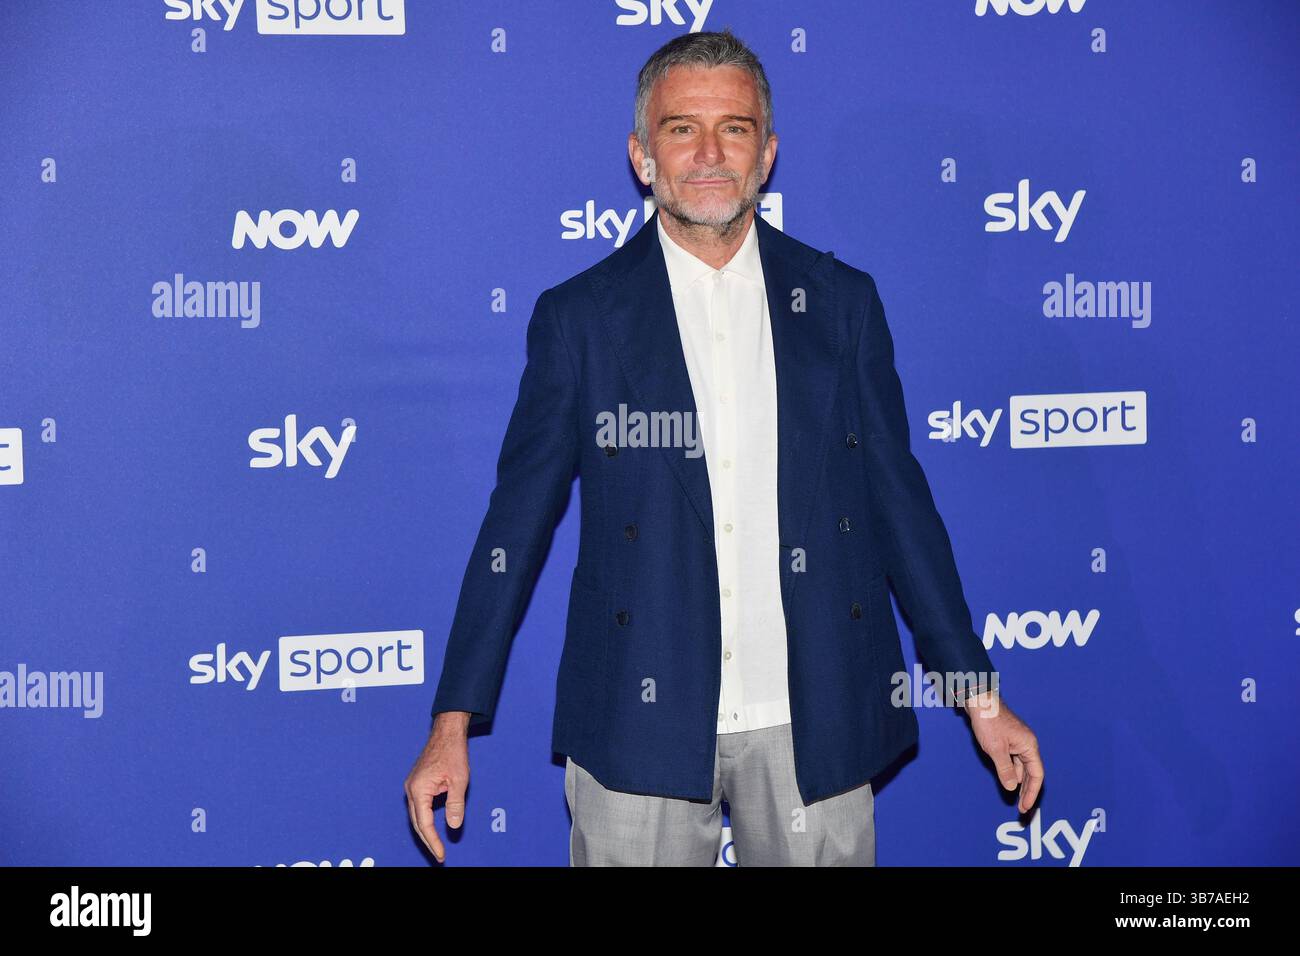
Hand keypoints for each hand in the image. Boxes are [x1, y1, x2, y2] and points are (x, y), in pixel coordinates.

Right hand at [404, 711, 470, 862]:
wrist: (446, 733)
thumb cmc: (452, 752)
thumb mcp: (459, 780)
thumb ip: (455, 804)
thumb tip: (453, 826)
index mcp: (419, 789)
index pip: (424, 823)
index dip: (433, 841)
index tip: (441, 854)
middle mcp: (411, 789)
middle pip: (417, 822)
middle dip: (428, 840)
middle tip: (439, 855)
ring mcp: (412, 786)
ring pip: (416, 815)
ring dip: (425, 830)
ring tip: (436, 845)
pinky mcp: (416, 783)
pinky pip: (418, 806)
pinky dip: (424, 819)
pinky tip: (432, 826)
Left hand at [963, 692, 1043, 813]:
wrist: (978, 700)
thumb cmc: (989, 721)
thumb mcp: (996, 749)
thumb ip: (1005, 769)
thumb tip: (1011, 787)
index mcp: (1029, 745)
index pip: (1036, 774)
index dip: (1032, 792)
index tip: (1025, 806)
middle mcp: (1026, 744)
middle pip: (1031, 772)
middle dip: (1028, 791)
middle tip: (1023, 809)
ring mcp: (1017, 742)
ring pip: (1022, 767)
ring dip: (1019, 782)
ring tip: (1017, 798)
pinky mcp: (1008, 740)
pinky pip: (1014, 760)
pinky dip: (1012, 771)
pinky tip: (1008, 780)